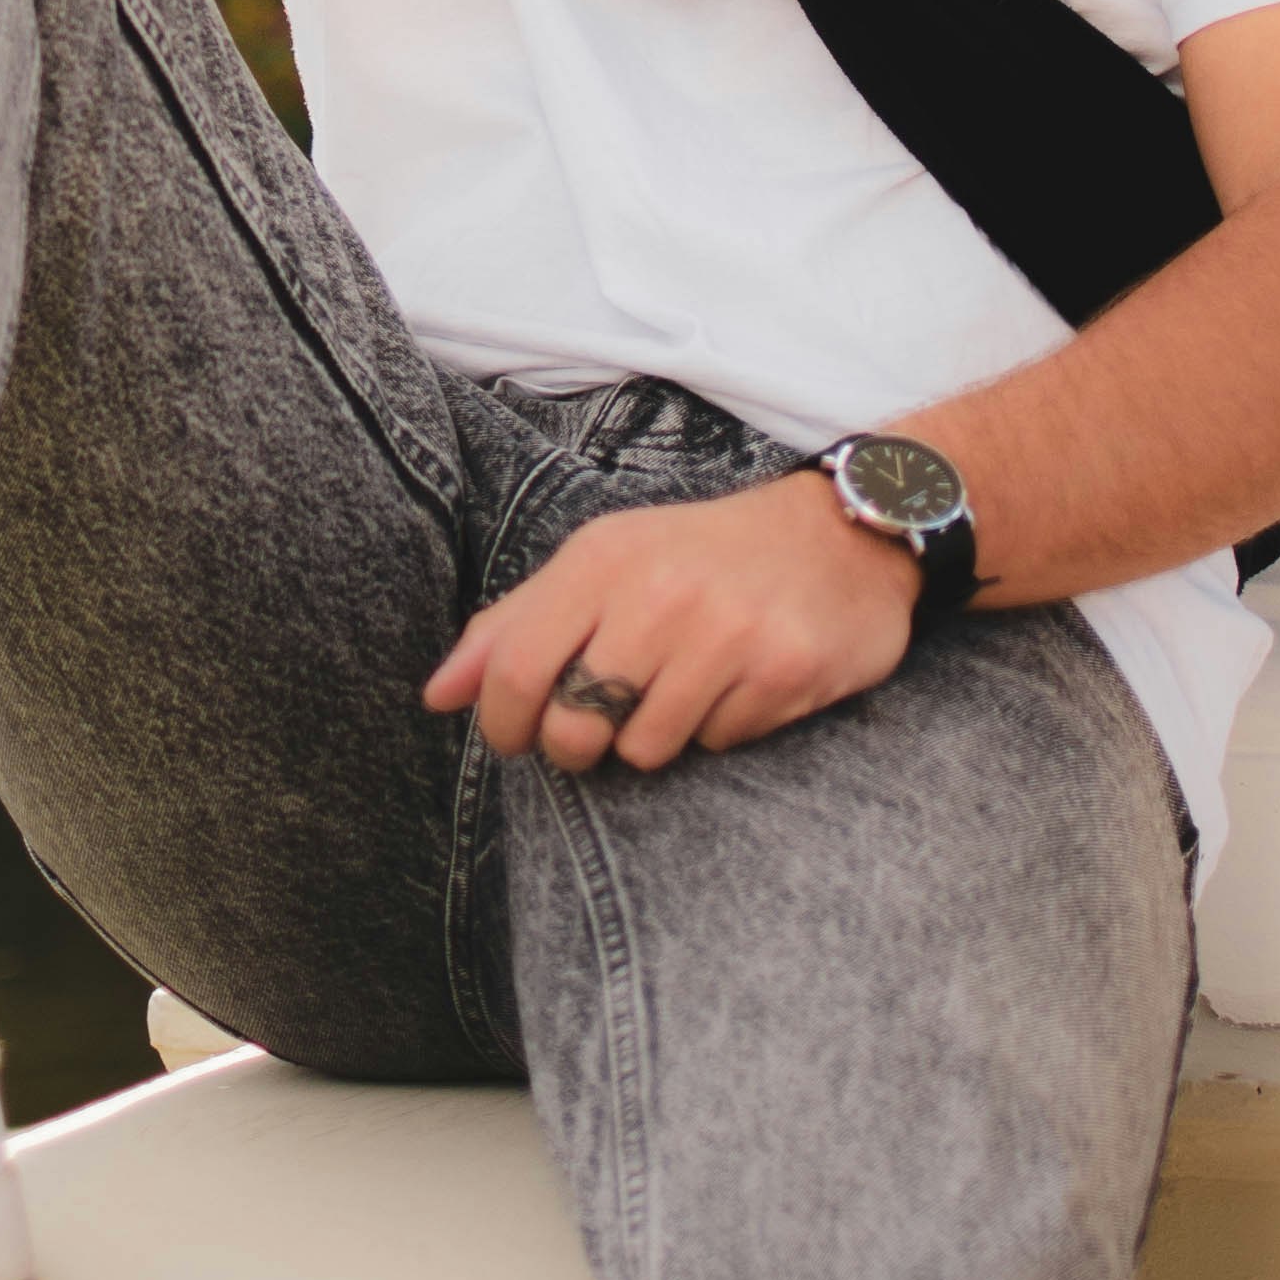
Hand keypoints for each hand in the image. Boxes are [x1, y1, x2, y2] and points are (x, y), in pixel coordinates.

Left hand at [423, 470, 917, 770]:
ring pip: (647, 748)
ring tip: (683, 686)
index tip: (518, 734)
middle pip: (575, 725)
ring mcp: (727, 634)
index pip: (513, 666)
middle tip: (604, 722)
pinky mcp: (785, 672)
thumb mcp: (605, 563)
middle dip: (578, 744)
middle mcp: (661, 592)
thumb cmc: (702, 555)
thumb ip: (516, 624)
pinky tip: (739, 682)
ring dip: (656, 736)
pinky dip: (720, 728)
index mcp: (604, 560)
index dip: (502, 722)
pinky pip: (719, 744)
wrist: (843, 530)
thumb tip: (437, 695)